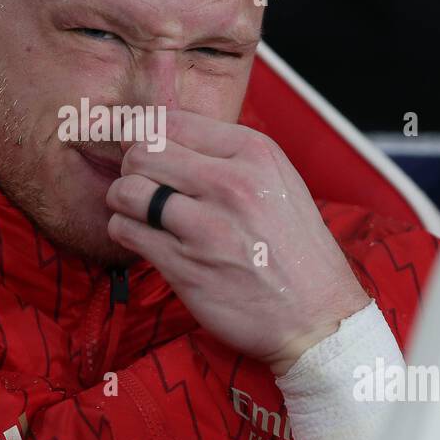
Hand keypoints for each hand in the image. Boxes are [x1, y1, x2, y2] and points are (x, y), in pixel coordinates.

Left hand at [106, 110, 369, 374]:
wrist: (316, 317)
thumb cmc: (293, 249)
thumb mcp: (277, 181)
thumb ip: (228, 156)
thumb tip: (165, 135)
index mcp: (255, 154)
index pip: (173, 121)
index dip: (148, 134)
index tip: (145, 150)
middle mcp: (231, 184)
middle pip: (143, 152)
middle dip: (133, 167)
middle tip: (143, 184)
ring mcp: (206, 226)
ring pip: (127, 190)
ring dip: (123, 200)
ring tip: (138, 211)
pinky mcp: (184, 265)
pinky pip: (126, 230)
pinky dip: (125, 230)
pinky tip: (144, 237)